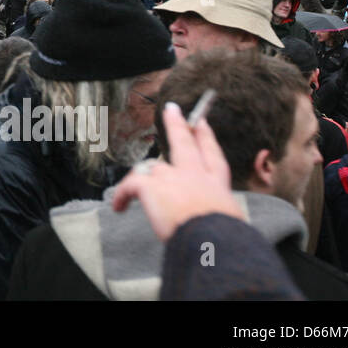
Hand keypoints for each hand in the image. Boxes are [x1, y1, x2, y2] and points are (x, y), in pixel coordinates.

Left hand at [112, 102, 242, 241]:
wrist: (210, 237)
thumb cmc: (224, 234)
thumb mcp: (229, 219)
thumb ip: (216, 211)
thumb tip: (211, 219)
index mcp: (216, 184)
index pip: (211, 155)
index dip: (206, 136)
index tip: (201, 123)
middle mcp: (194, 174)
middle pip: (184, 143)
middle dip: (177, 124)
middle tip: (172, 110)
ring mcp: (171, 176)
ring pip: (152, 168)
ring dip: (142, 179)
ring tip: (132, 190)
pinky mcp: (151, 185)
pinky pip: (129, 186)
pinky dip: (121, 197)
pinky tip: (119, 207)